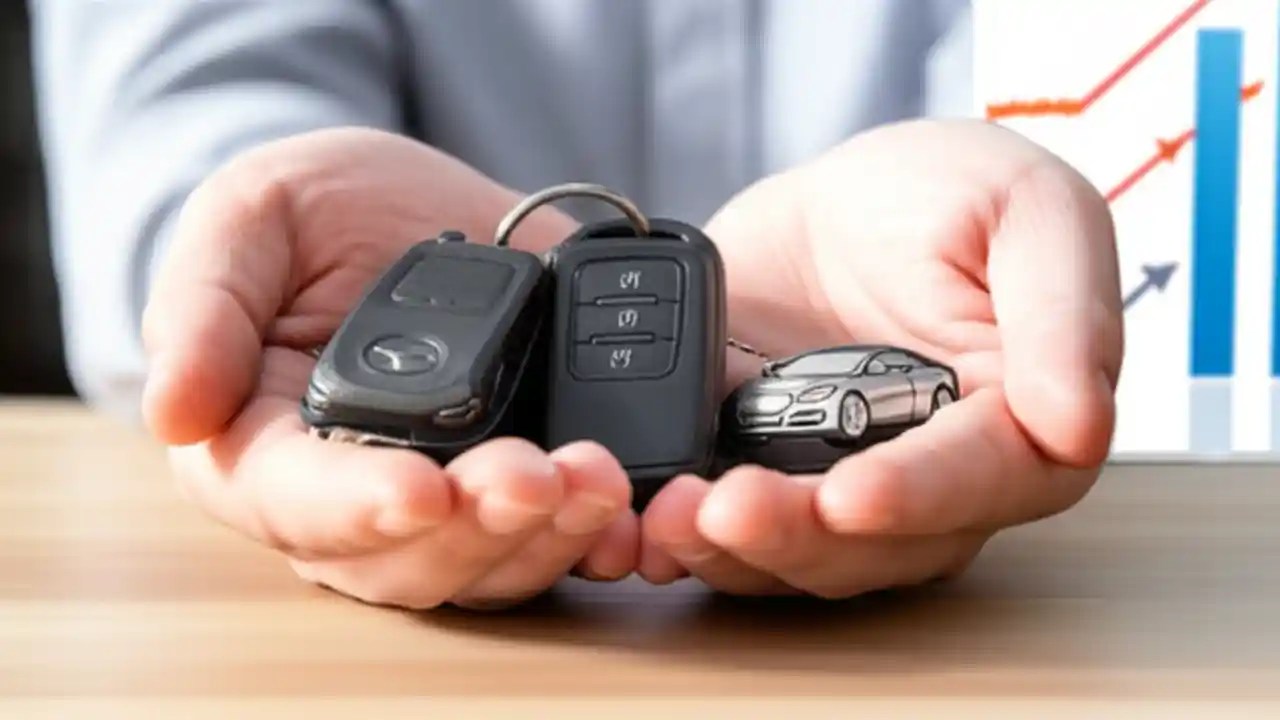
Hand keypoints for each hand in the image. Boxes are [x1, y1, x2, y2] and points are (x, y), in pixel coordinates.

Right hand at [141, 128, 637, 609]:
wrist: (417, 208)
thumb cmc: (316, 214)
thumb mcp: (251, 218)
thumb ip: (205, 308)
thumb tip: (173, 412)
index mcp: (265, 445)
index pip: (296, 505)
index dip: (357, 508)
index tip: (420, 488)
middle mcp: (354, 499)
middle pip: (407, 558)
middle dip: (477, 526)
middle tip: (538, 475)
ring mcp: (444, 503)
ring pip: (485, 566)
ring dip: (547, 538)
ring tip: (598, 481)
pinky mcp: (517, 487)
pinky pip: (553, 544)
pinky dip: (595, 539)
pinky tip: (629, 513)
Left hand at [640, 120, 1122, 596]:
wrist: (828, 207)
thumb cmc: (940, 196)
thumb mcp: (1024, 206)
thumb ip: (1062, 308)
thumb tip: (1077, 423)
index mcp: (1019, 417)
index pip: (985, 480)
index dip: (921, 496)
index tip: (853, 494)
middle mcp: (936, 481)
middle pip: (882, 546)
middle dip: (802, 536)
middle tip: (729, 506)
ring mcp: (845, 492)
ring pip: (802, 559)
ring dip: (736, 552)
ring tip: (673, 517)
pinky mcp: (768, 485)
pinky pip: (733, 536)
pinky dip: (685, 539)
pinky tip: (645, 524)